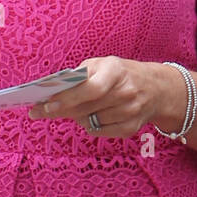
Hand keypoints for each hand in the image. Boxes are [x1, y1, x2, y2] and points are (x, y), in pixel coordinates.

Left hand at [27, 57, 175, 136]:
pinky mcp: (130, 128)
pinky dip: (90, 125)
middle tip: (40, 110)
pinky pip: (99, 131)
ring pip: (89, 121)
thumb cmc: (120, 74)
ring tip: (73, 108)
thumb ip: (80, 76)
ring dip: (76, 116)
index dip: (67, 98)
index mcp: (116, 71)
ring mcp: (130, 112)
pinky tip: (90, 116)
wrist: (156, 88)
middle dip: (60, 110)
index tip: (46, 104)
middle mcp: (126, 92)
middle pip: (86, 107)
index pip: (90, 88)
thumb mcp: (102, 64)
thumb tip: (52, 91)